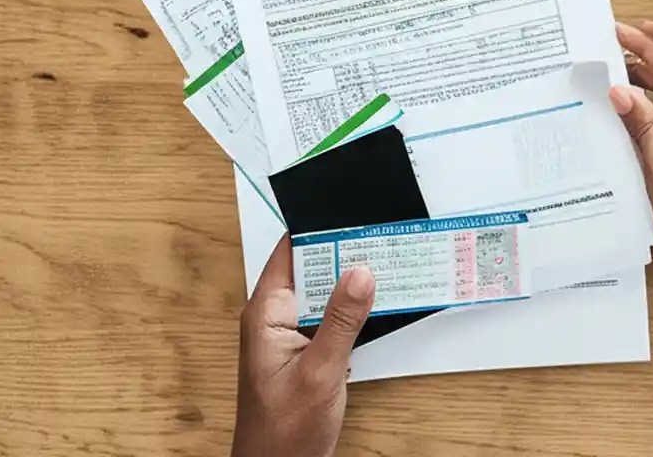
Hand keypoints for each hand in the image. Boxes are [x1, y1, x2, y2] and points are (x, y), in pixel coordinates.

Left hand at [231, 235, 375, 456]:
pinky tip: (376, 306)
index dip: (319, 231)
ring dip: (351, 284)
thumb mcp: (320, 372)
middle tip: (381, 241)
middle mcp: (275, 318)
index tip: (354, 220)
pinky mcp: (306, 350)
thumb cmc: (283, 432)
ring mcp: (290, 334)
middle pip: (311, 268)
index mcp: (266, 314)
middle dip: (345, 255)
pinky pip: (330, 317)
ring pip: (324, 293)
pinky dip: (352, 310)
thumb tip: (360, 273)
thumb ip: (341, 321)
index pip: (290, 253)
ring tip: (386, 268)